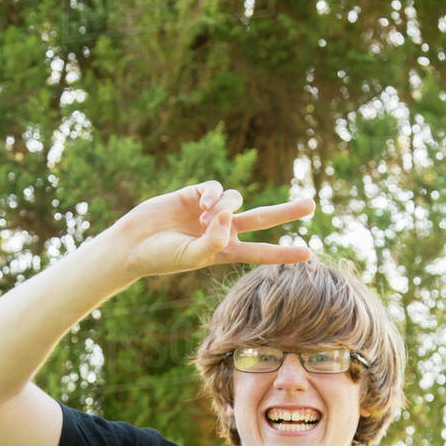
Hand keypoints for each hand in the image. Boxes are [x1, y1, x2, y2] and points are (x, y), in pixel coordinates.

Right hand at [115, 181, 313, 278]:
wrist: (133, 243)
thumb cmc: (162, 257)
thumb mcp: (192, 256)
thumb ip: (215, 240)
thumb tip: (231, 215)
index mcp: (225, 252)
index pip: (262, 252)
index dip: (284, 253)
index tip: (309, 253)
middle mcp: (223, 231)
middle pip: (263, 219)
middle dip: (287, 212)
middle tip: (312, 205)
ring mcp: (210, 211)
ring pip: (236, 200)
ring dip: (226, 206)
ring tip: (205, 217)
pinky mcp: (196, 193)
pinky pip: (216, 188)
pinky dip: (214, 195)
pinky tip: (202, 205)